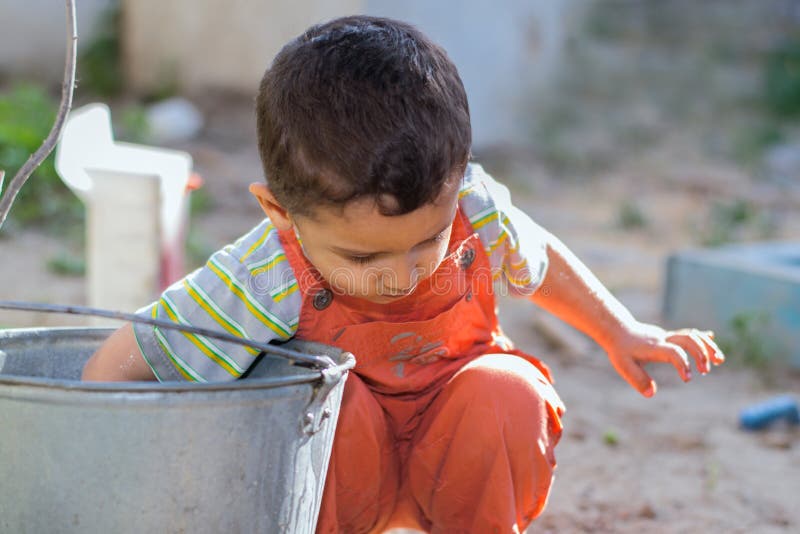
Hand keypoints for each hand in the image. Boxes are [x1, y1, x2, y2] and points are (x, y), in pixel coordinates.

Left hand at [605, 322, 724, 397]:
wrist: (617, 330)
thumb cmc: (620, 350)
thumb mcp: (623, 366)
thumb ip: (637, 379)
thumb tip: (652, 394)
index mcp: (654, 348)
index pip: (673, 352)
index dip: (683, 364)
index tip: (688, 379)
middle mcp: (663, 339)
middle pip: (687, 339)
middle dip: (701, 354)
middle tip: (706, 371)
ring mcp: (667, 336)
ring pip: (692, 336)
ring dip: (707, 346)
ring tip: (720, 360)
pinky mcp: (669, 336)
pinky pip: (688, 334)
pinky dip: (701, 337)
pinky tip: (712, 338)